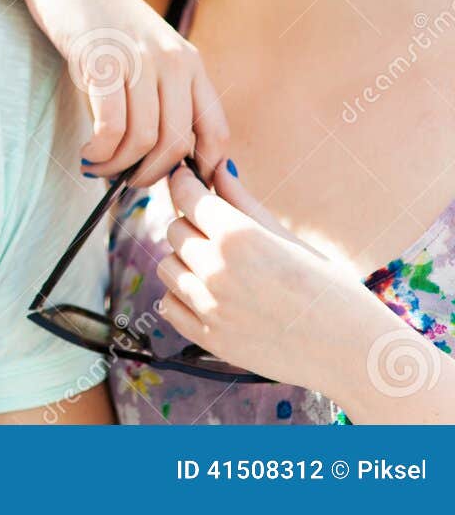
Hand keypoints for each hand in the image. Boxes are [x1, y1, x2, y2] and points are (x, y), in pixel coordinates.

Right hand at [18, 0, 229, 184]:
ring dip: (118, 166)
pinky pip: (110, 126)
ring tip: (98, 167)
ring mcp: (139, 61)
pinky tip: (87, 152)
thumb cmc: (101, 20)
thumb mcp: (144, 51)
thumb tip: (157, 153)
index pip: (216, 133)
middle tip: (125, 182)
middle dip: (150, 176)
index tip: (173, 185)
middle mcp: (174, 63)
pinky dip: (99, 150)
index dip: (200, 170)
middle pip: (176, 145)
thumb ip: (159, 92)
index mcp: (190, 64)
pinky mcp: (103, 62)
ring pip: (144, 140)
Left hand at [156, 162, 382, 393]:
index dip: (184, 184)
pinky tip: (211, 296)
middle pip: (174, 230)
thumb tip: (218, 167)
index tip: (186, 180)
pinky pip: (169, 305)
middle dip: (191, 224)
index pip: (186, 196)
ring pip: (167, 267)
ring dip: (185, 262)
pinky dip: (182, 297)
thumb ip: (244, 203)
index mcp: (239, 237)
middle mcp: (216, 270)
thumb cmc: (331, 289)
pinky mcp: (208, 339)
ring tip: (220, 268)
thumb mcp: (289, 239)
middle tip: (217, 231)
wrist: (354, 355)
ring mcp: (209, 308)